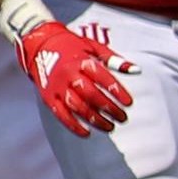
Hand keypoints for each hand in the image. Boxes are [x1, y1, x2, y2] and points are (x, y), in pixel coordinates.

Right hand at [15, 22, 139, 136]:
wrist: (39, 45)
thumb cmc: (74, 47)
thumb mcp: (94, 47)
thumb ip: (115, 60)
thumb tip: (138, 71)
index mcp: (82, 61)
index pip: (103, 78)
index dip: (117, 92)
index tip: (129, 103)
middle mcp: (69, 74)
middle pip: (92, 95)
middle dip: (109, 108)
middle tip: (123, 118)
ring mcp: (57, 86)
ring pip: (77, 107)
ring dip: (95, 120)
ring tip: (110, 127)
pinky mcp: (48, 97)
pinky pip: (61, 114)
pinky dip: (73, 126)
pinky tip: (87, 133)